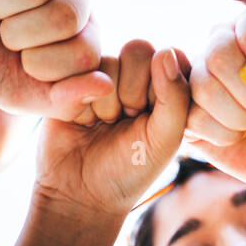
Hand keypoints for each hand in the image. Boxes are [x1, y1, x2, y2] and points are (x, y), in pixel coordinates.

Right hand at [0, 0, 110, 117]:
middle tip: (2, 30)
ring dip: (0, 2)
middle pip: (66, 15)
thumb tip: (106, 85)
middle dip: (18, 32)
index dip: (39, 63)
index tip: (18, 60)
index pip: (84, 53)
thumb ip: (61, 101)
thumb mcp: (14, 92)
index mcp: (85, 31)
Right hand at [32, 43, 191, 220]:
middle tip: (125, 122)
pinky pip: (74, 72)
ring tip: (101, 125)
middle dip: (131, 93)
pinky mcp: (69, 80)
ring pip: (106, 61)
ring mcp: (101, 74)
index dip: (160, 85)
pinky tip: (79, 121)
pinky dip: (76, 101)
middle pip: (137, 50)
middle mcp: (134, 73)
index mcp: (165, 84)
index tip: (152, 119)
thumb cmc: (130, 171)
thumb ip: (175, 98)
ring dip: (104, 103)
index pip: (169, 55)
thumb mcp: (164, 140)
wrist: (79, 195)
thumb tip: (166, 52)